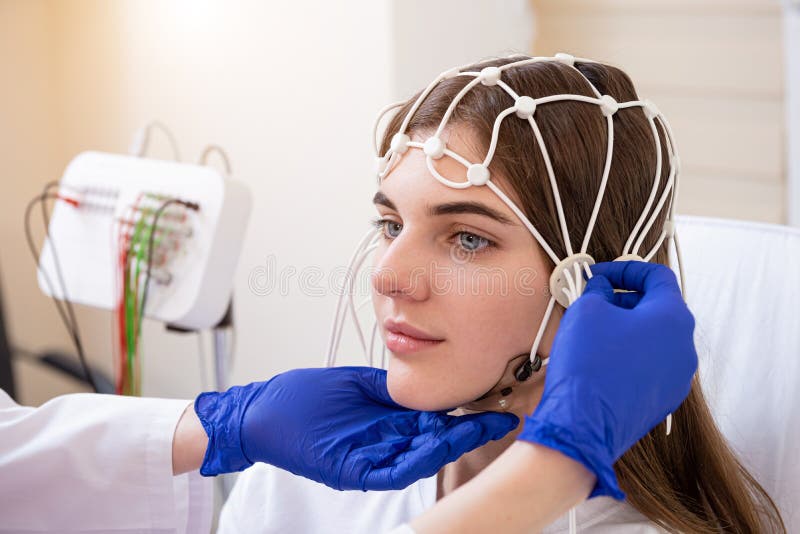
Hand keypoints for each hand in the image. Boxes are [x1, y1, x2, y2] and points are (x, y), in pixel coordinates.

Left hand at [194, 366, 518, 489]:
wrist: (262, 411)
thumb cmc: (303, 398)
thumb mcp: (356, 385)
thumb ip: (390, 390)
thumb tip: (427, 383)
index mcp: (385, 423)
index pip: (432, 422)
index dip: (463, 417)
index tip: (491, 406)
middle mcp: (382, 444)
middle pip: (431, 443)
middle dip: (467, 434)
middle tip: (498, 421)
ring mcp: (367, 459)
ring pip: (416, 458)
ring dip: (447, 447)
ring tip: (476, 432)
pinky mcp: (349, 470)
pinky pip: (387, 471)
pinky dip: (412, 462)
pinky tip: (433, 450)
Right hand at [518, 261, 696, 499]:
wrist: (583, 424)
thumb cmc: (588, 362)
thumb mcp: (587, 310)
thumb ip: (599, 290)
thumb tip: (602, 289)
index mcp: (674, 318)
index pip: (658, 276)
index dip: (627, 268)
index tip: (601, 273)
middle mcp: (684, 347)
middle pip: (659, 308)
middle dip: (625, 298)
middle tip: (594, 300)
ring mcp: (678, 377)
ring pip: (655, 339)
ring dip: (627, 327)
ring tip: (595, 330)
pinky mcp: (663, 399)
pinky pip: (650, 365)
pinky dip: (630, 354)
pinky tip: (601, 359)